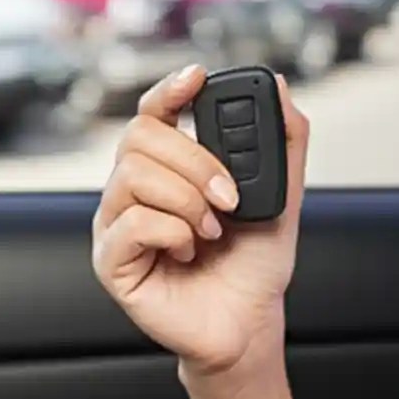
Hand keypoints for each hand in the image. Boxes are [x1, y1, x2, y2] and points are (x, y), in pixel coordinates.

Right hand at [92, 64, 309, 379]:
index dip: (169, 88)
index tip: (197, 78)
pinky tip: (190, 251)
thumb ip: (285, 139)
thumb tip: (279, 85)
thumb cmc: (256, 261)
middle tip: (229, 197)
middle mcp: (136, 187)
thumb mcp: (285, 193)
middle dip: (195, 161)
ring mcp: (118, 221)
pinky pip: (134, 221)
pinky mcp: (112, 259)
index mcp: (170, 165)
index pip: (154, 110)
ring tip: (213, 230)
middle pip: (140, 136)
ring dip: (188, 200)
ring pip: (133, 174)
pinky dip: (175, 233)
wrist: (249, 320)